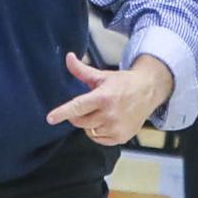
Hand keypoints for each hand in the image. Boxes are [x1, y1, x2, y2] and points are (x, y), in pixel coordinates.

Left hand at [46, 51, 171, 145]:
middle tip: (86, 105)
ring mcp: (116, 128)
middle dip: (77, 115)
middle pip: (80, 121)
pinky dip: (98, 132)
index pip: (78, 107)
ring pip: (89, 131)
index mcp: (103, 97)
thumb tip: (68, 58)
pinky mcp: (121, 137)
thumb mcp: (102, 75)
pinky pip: (99, 139)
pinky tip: (106, 121)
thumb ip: (82, 70)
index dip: (62, 112)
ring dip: (89, 124)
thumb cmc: (123, 83)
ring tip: (101, 112)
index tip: (50, 118)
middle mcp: (109, 114)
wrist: (147, 92)